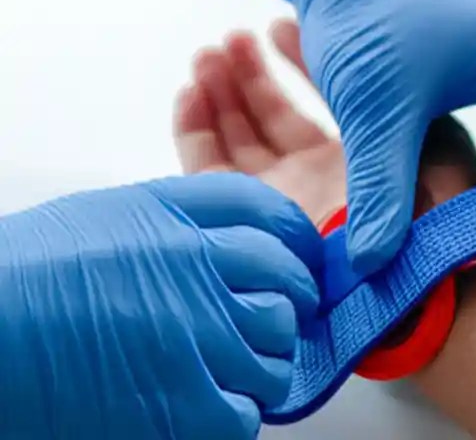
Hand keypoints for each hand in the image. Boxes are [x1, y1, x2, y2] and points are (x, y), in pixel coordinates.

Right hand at [0, 174, 321, 438]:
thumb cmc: (17, 282)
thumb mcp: (99, 221)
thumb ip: (170, 226)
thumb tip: (220, 244)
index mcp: (171, 221)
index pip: (266, 214)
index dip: (293, 237)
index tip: (297, 257)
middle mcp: (196, 273)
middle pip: (286, 283)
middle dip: (288, 303)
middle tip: (276, 321)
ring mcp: (197, 340)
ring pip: (276, 354)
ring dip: (262, 365)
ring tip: (230, 371)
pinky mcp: (185, 410)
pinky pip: (246, 412)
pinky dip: (234, 414)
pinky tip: (205, 406)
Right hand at [174, 21, 475, 224]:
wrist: (424, 283)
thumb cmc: (443, 211)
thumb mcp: (432, 141)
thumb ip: (397, 103)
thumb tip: (368, 61)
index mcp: (365, 155)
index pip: (325, 97)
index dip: (302, 58)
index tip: (280, 22)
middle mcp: (321, 179)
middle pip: (271, 116)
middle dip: (247, 72)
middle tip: (231, 36)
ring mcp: (282, 202)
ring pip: (236, 138)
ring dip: (217, 92)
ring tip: (208, 53)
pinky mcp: (249, 225)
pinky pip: (209, 174)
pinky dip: (194, 130)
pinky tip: (191, 91)